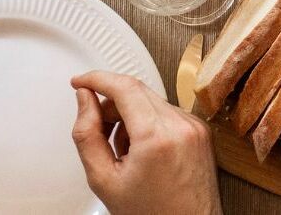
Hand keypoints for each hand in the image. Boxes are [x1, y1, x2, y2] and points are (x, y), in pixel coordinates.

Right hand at [71, 71, 221, 214]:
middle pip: (137, 91)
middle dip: (110, 102)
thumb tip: (84, 100)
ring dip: (129, 115)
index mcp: (156, 135)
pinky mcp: (200, 128)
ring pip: (151, 101)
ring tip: (121, 152)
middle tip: (95, 126)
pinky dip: (148, 122)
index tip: (80, 80)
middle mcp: (180, 124)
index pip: (124, 87)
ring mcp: (194, 124)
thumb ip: (87, 135)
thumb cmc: (149, 213)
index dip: (97, 79)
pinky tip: (141, 152)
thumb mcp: (104, 180)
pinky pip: (167, 112)